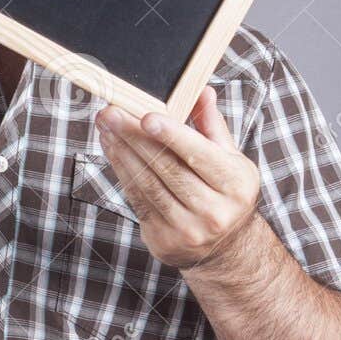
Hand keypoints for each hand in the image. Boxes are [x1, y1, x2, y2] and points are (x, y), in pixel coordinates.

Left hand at [96, 87, 260, 270]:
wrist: (225, 249)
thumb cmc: (225, 193)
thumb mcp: (231, 160)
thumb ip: (213, 126)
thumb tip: (202, 90)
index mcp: (235, 184)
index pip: (199, 154)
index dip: (172, 135)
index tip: (146, 116)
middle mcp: (213, 210)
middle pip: (167, 167)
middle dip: (135, 137)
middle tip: (111, 113)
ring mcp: (187, 228)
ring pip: (147, 183)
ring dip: (122, 152)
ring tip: (106, 127)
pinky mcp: (163, 240)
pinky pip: (137, 199)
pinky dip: (122, 171)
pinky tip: (112, 150)